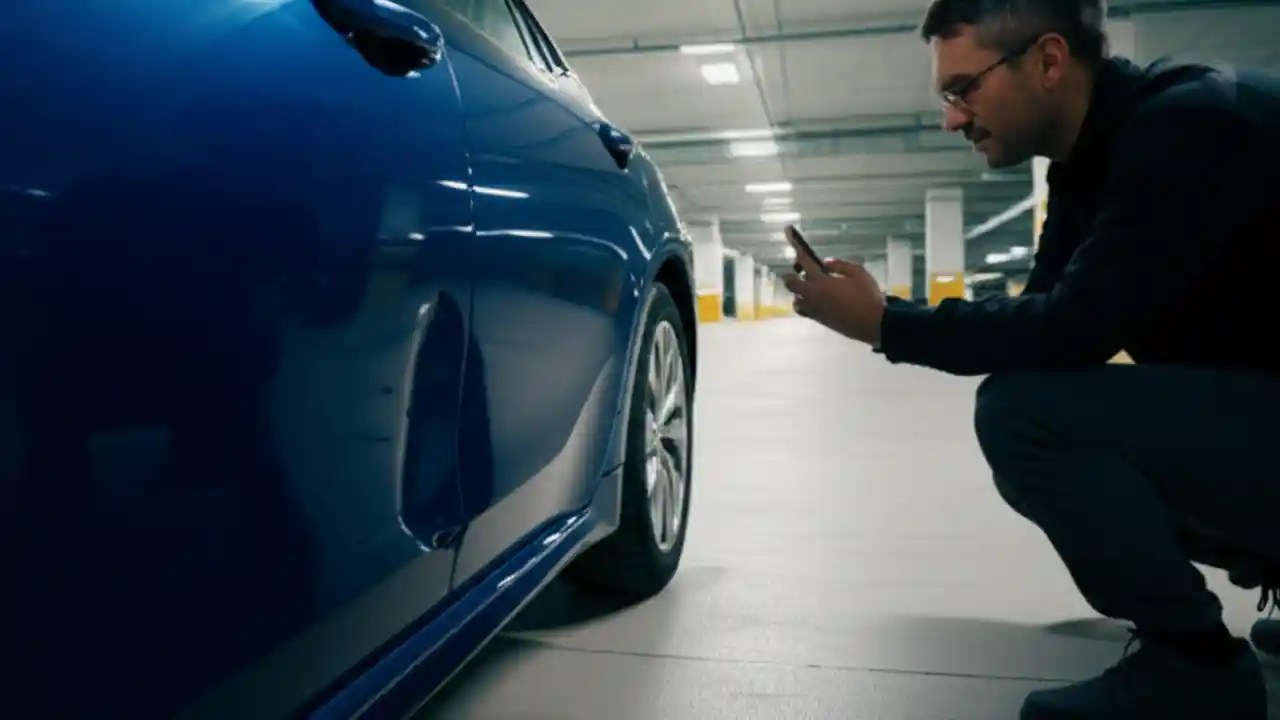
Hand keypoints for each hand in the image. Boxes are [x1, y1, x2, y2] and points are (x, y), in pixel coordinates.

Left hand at [780, 226, 885, 345]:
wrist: (872, 323)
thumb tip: (825, 263)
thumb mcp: (858, 272)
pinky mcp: (818, 320)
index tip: (789, 232)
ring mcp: (813, 309)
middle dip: (793, 274)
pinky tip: (818, 299)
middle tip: (804, 270)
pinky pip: (804, 310)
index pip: (803, 260)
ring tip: (812, 288)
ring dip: (800, 291)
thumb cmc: (867, 296)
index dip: (795, 245)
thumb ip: (839, 265)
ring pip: (796, 299)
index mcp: (821, 281)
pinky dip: (806, 302)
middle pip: (790, 282)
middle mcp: (812, 295)